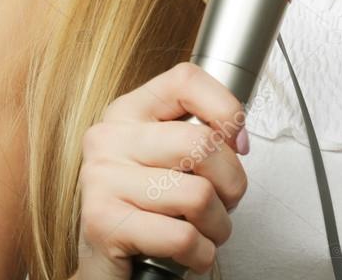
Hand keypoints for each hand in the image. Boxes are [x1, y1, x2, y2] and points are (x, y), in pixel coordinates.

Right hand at [76, 61, 249, 278]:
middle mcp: (110, 137)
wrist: (104, 264)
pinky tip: (190, 252)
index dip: (226, 108)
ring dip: (218, 225)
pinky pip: (182, 236)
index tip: (237, 143)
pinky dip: (201, 253)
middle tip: (226, 201)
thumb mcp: (166, 158)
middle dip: (232, 182)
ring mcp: (102, 178)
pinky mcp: (103, 222)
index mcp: (128, 111)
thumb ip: (198, 135)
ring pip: (198, 195)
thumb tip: (238, 140)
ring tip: (205, 230)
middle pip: (201, 142)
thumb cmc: (146, 208)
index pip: (185, 80)